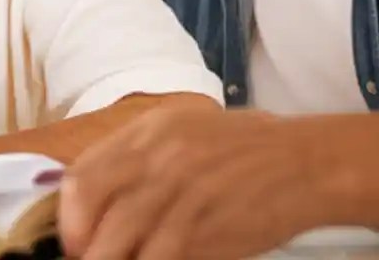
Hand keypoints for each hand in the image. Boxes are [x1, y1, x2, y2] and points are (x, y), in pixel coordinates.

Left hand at [58, 107, 336, 259]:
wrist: (308, 161)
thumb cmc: (247, 151)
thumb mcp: (186, 132)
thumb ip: (141, 159)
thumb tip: (99, 201)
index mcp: (151, 131)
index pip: (84, 174)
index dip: (70, 215)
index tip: (75, 239)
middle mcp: (160, 157)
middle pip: (92, 209)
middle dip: (84, 245)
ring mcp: (183, 191)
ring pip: (121, 240)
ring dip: (112, 259)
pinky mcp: (206, 226)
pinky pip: (159, 256)